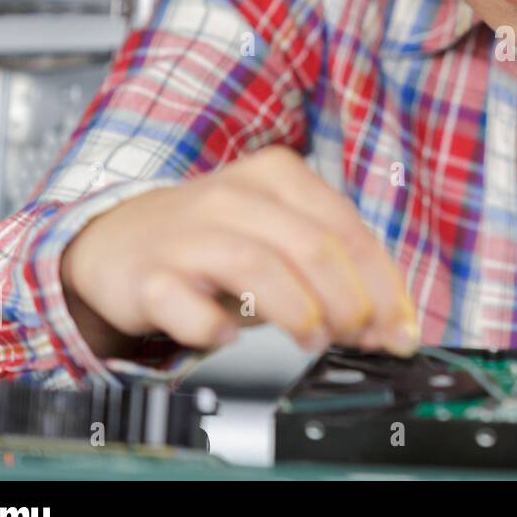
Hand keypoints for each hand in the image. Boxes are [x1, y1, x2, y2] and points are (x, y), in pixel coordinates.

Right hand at [60, 145, 419, 359]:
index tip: (399, 330)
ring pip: (260, 268)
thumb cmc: (214, 243)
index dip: (384, 287)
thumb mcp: (282, 240)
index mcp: (278, 176)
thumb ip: (338, 272)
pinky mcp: (150, 276)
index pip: (349, 231)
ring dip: (300, 313)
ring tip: (313, 340)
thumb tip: (390, 325)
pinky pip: (191, 308)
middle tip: (359, 338)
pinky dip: (218, 329)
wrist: (116, 242)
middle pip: (313, 248)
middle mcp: (234, 196)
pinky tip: (228, 336)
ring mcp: (188, 234)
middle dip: (351, 303)